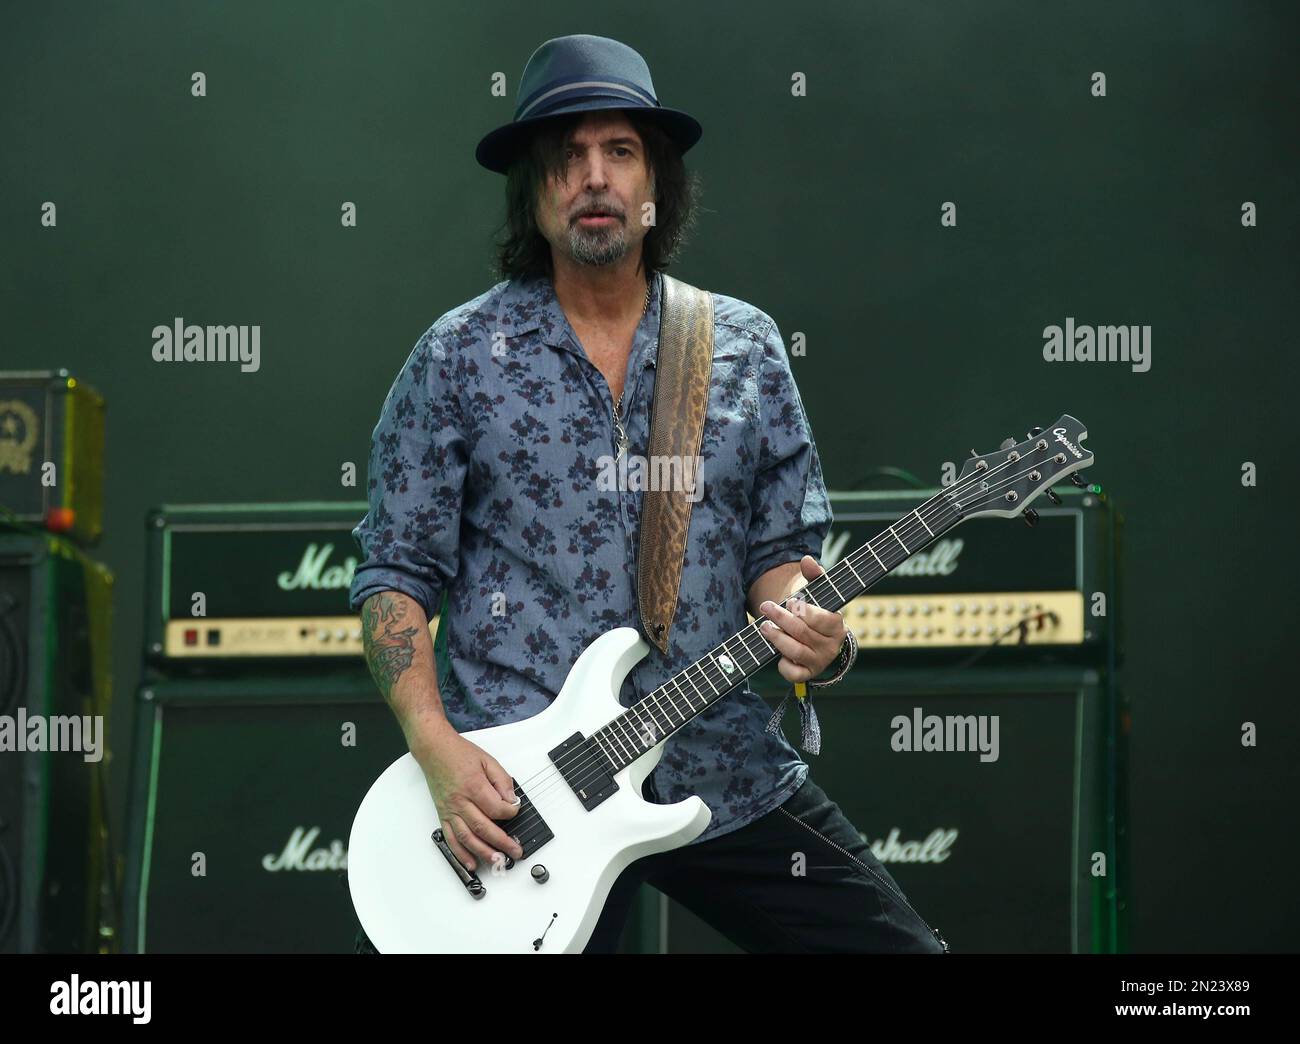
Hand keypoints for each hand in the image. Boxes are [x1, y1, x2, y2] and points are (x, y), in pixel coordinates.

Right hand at [413, 722, 524, 870]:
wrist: (434, 751)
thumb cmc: (459, 754)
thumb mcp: (488, 760)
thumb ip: (502, 780)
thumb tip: (512, 799)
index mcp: (474, 786)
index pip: (496, 809)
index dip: (510, 813)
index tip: (516, 811)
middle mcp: (460, 801)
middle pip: (483, 828)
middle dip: (502, 843)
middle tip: (514, 852)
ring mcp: (450, 810)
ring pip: (467, 837)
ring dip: (483, 853)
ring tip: (497, 862)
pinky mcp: (443, 815)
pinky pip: (451, 838)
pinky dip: (460, 853)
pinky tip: (470, 863)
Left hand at [756, 555, 848, 684]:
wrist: (811, 632)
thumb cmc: (813, 609)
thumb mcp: (816, 590)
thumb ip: (814, 574)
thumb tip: (807, 560)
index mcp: (837, 625)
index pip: (821, 619)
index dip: (803, 610)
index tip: (790, 601)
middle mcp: (831, 646)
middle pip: (803, 633)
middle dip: (782, 618)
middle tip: (766, 608)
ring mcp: (819, 661)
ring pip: (796, 652)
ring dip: (777, 638)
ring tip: (764, 627)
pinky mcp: (807, 674)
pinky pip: (794, 674)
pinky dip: (783, 666)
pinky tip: (777, 654)